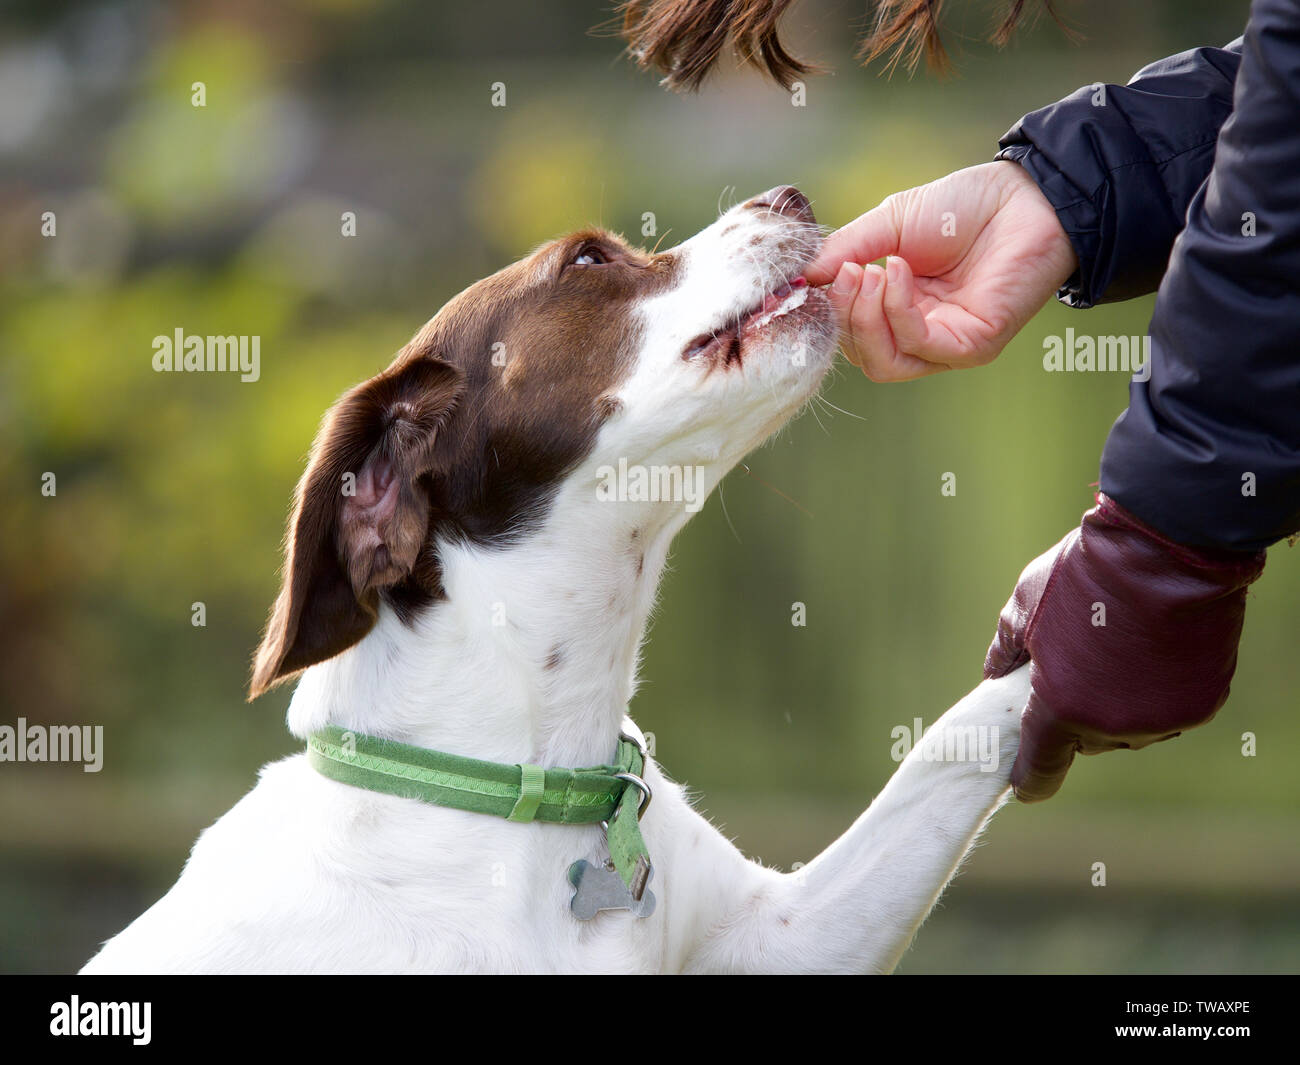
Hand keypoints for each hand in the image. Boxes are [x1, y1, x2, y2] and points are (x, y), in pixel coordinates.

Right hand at [805, 161, 1077, 380]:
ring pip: (882, 362)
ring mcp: (946, 345)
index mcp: (899, 309)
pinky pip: (917, 345)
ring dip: (865, 318)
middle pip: (861, 354)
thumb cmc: (964, 207)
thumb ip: (846, 251)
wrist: (1025, 196)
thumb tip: (802, 277)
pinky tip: (897, 270)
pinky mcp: (972, 347)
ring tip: (869, 272)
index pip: (850, 333)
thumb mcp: (889, 224)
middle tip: (844, 272)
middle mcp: (921, 334)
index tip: (813, 276)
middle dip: (843, 314)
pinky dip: (897, 310)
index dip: (827, 310)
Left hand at [984, 494, 1265, 801]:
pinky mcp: (1201, 707)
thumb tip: (992, 675)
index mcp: (1061, 709)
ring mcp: (1161, 720)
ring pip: (1129, 728)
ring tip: (1114, 651)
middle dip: (1074, 713)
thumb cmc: (1085, 576)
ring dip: (1117, 704)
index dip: (1028, 776)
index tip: (1022, 781)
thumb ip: (1005, 650)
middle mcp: (1113, 727)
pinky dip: (1157, 692)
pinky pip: (1168, 712)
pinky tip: (1152, 652)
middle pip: (1085, 740)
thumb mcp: (1024, 605)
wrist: (1167, 548)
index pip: (1039, 769)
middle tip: (1072, 669)